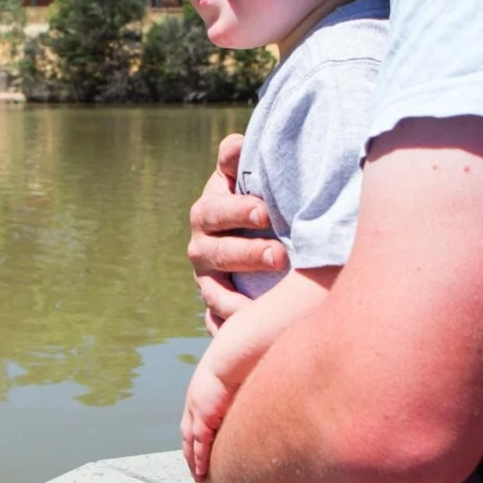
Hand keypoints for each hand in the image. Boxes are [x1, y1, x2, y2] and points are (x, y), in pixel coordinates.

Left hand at [182, 355, 234, 482]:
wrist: (231, 357)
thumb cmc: (238, 364)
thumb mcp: (236, 378)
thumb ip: (241, 388)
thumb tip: (255, 388)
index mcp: (200, 396)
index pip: (194, 421)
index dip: (195, 437)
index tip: (198, 450)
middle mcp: (194, 405)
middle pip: (188, 435)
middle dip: (190, 453)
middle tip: (195, 469)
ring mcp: (197, 412)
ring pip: (191, 443)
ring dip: (193, 461)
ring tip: (199, 476)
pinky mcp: (204, 418)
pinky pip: (200, 444)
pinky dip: (199, 459)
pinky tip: (201, 472)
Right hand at [188, 132, 281, 329]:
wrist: (256, 242)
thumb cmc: (256, 203)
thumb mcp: (245, 180)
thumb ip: (239, 162)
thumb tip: (238, 143)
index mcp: (208, 214)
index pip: (215, 211)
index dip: (236, 210)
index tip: (264, 210)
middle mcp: (202, 249)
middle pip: (216, 254)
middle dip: (247, 254)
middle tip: (279, 255)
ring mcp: (208, 282)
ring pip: (215, 294)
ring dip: (237, 301)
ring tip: (262, 308)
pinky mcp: (217, 310)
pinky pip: (217, 325)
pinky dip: (228, 333)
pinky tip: (246, 339)